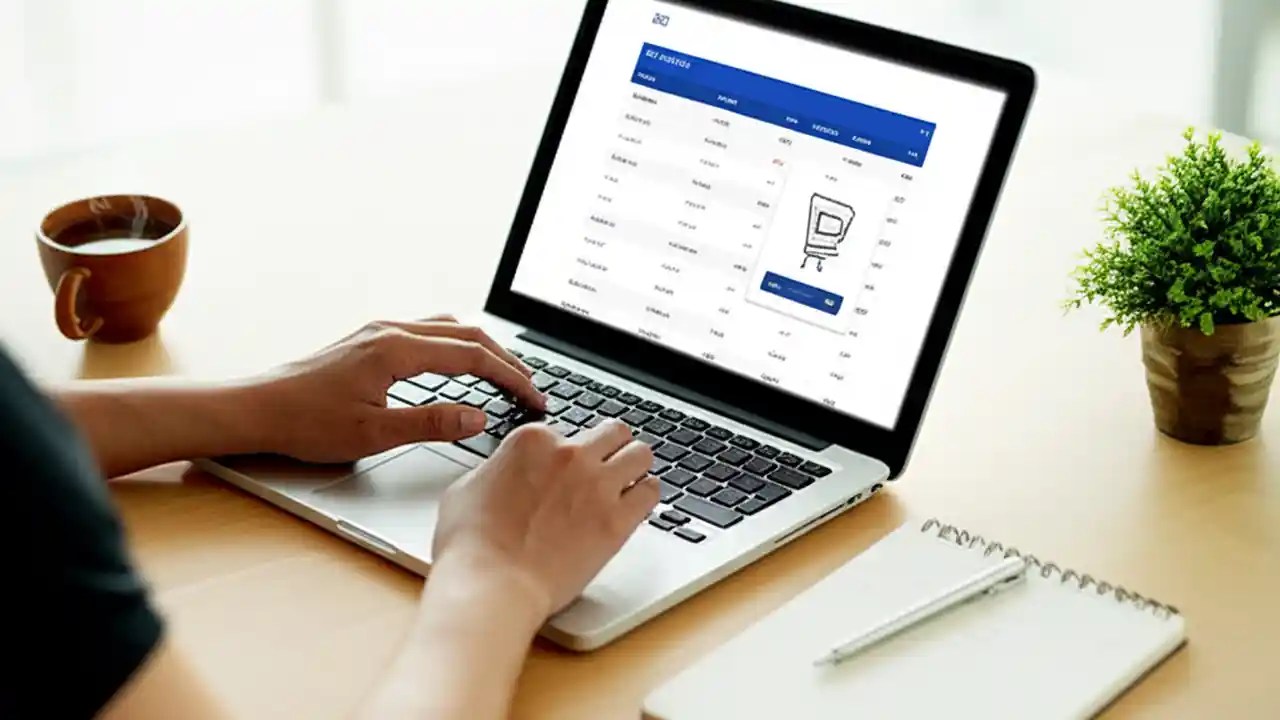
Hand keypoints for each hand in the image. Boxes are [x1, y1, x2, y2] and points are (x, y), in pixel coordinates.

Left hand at [251, 317, 544, 462]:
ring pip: (448, 329)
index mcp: (396, 350)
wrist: (257, 409)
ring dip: (481, 349)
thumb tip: (478, 416)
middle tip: (530, 389)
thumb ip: (432, 422)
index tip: (533, 397)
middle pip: (467, 335)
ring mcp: (379, 331)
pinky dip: (456, 347)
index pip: (472, 357)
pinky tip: (459, 366)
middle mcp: (391, 331)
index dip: (510, 377)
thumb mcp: (374, 433)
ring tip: (504, 375)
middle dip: (505, 361)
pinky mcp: (370, 340)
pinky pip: (427, 332)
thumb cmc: (306, 423)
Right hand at [431, 420, 660, 616]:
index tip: (564, 470)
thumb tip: (503, 472)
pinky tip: (634, 506)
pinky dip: (645, 496)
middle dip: (610, 447)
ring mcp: (597, 486)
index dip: (566, 453)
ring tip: (627, 483)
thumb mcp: (467, 487)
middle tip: (605, 466)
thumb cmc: (472, 544)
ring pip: (641, 453)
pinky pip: (651, 492)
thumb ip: (496, 469)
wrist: (492, 584)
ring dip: (635, 466)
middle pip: (613, 431)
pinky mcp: (617, 520)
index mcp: (532, 441)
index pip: (567, 431)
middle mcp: (570, 455)